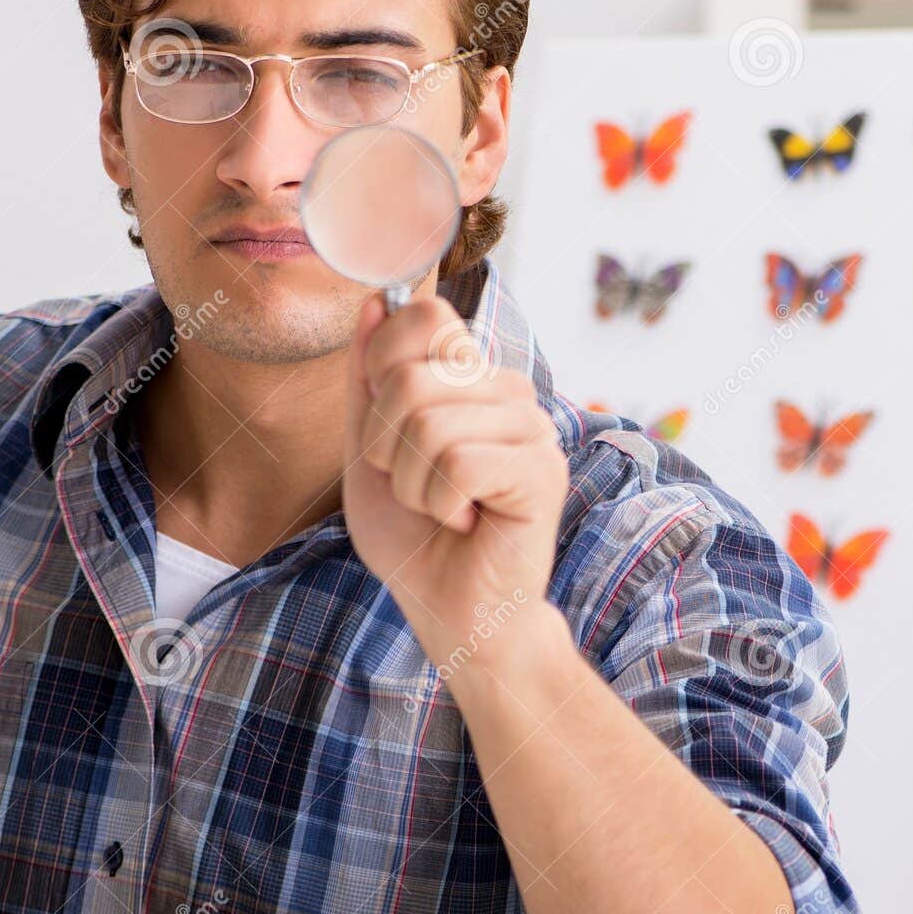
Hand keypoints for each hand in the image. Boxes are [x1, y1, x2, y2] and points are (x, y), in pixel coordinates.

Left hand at [342, 291, 568, 671]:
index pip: (424, 316)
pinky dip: (440, 506)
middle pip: (410, 376)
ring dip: (412, 485)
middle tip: (415, 485)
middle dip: (384, 445)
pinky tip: (466, 522)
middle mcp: (508, 391)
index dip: (381, 367)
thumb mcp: (370, 450)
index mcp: (470, 378)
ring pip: (430, 424)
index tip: (388, 432)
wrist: (450, 610)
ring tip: (443, 509)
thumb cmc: (414, 536)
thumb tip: (376, 302)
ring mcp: (531, 427)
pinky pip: (458, 464)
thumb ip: (369, 378)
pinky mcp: (543, 470)